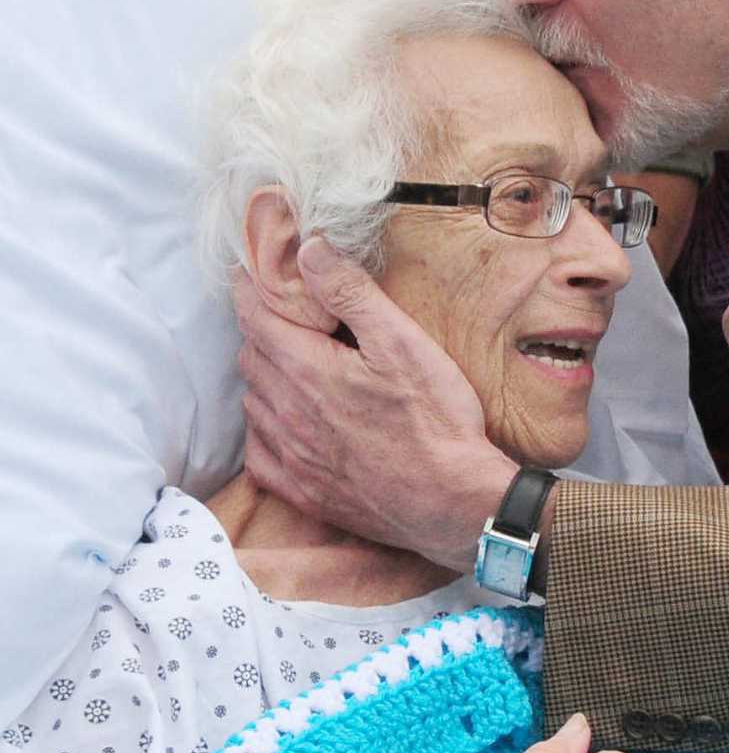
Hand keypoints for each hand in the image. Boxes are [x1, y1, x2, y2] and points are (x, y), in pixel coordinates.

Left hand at [235, 238, 514, 571]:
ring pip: (253, 402)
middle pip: (250, 356)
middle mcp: (285, 411)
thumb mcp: (403, 343)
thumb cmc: (437, 420)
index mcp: (306, 368)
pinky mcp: (301, 490)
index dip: (251, 288)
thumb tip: (309, 250)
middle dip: (265, 331)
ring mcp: (289, 455)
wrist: (453, 502)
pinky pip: (258, 453)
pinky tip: (293, 425)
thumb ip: (351, 293)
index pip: (254, 315)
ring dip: (267, 379)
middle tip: (293, 320)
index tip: (257, 272)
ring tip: (299, 369)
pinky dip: (267, 430)